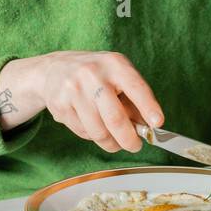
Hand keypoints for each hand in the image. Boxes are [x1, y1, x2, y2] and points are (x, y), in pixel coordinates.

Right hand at [39, 50, 164, 153]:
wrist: (54, 68)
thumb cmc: (94, 73)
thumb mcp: (117, 75)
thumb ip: (133, 99)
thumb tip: (148, 126)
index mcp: (114, 64)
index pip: (135, 87)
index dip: (148, 106)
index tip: (157, 123)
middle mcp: (93, 74)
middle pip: (115, 118)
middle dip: (128, 139)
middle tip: (135, 146)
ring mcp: (74, 90)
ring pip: (98, 131)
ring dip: (111, 143)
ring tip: (115, 141)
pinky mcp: (60, 105)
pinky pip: (82, 132)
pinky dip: (92, 136)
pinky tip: (93, 126)